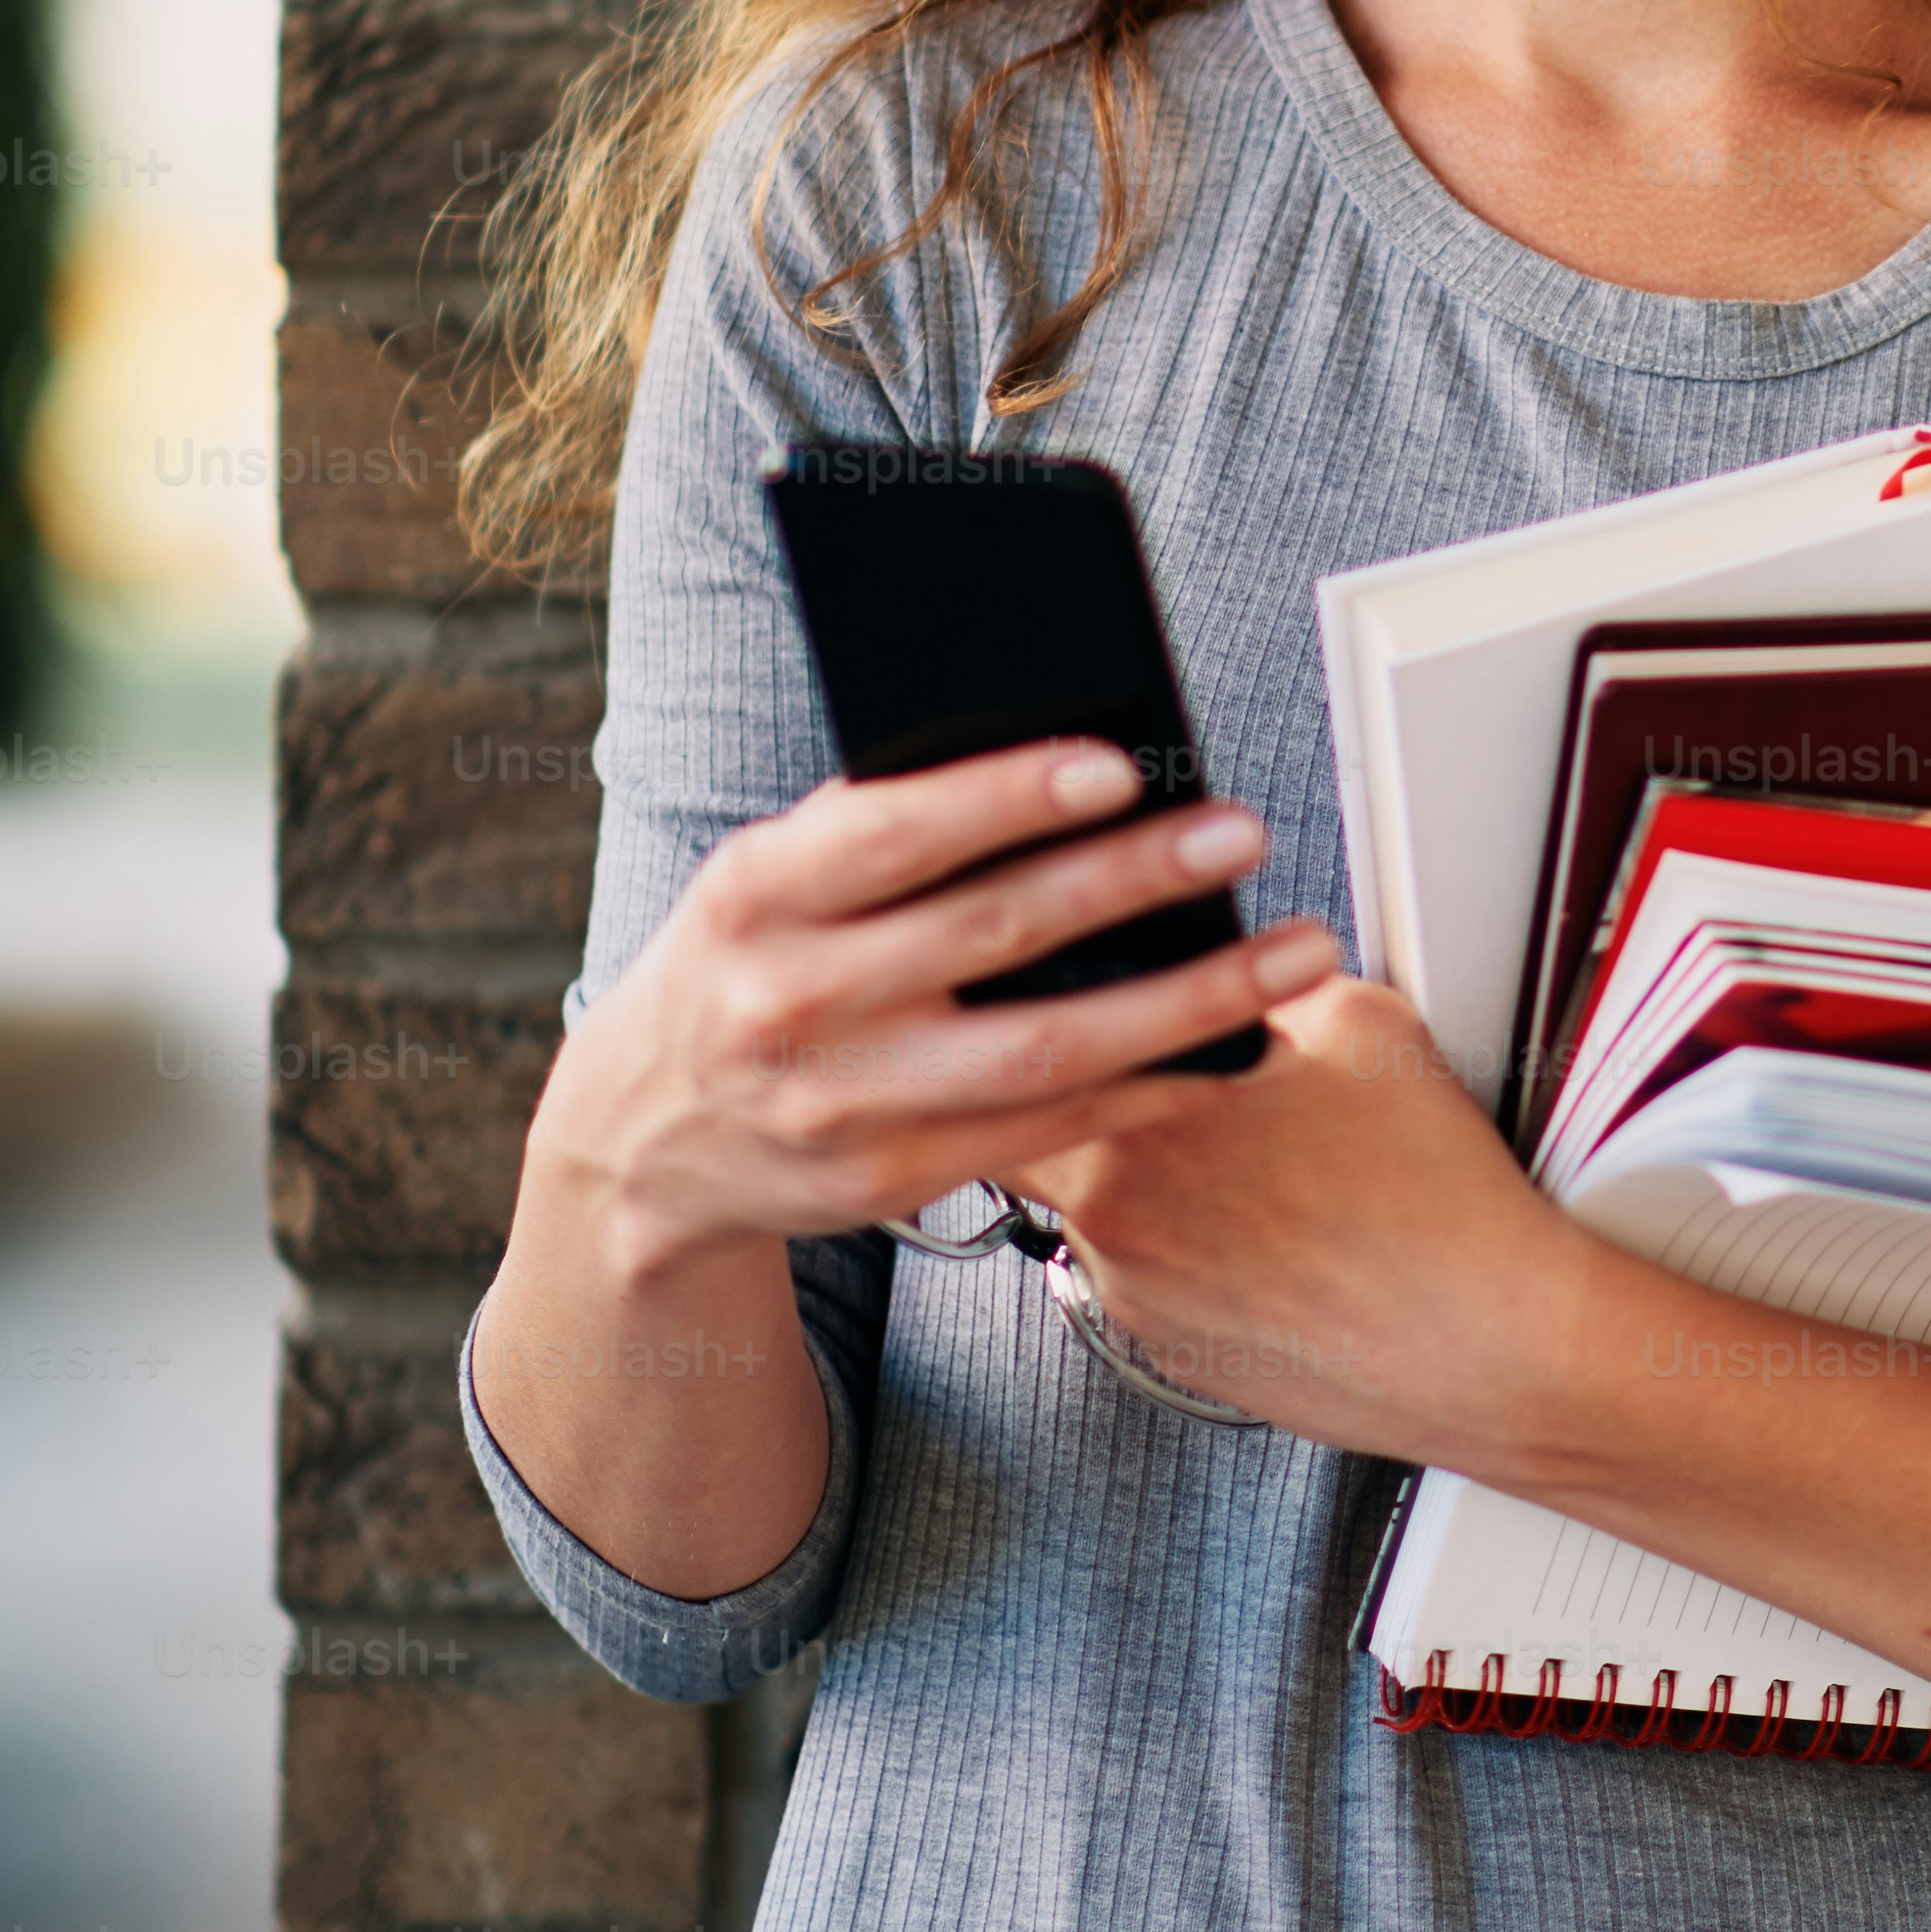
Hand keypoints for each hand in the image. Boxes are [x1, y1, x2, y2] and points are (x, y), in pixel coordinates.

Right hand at [521, 740, 1343, 1284]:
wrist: (637, 1139)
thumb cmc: (741, 962)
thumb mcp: (766, 880)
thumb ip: (879, 825)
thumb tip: (1051, 754)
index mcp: (754, 895)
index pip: (892, 834)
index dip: (1007, 798)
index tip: (1118, 766)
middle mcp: (792, 1001)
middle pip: (991, 935)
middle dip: (1132, 881)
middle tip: (1240, 832)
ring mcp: (845, 1102)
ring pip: (1045, 1049)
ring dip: (1186, 1002)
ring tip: (1292, 952)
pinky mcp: (890, 1177)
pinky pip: (1048, 1128)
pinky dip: (1151, 1088)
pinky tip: (1233, 1049)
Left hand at [998, 973, 1607, 1466]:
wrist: (1486, 1340)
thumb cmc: (1434, 1197)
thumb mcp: (1360, 1025)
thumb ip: (1257, 985)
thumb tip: (1228, 973)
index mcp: (1135, 1121)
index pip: (1032, 1060)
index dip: (1054, 1031)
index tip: (1082, 1019)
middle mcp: (1112, 1220)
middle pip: (1040, 1144)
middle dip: (1088, 1109)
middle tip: (1158, 1082)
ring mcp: (1138, 1299)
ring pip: (1099, 1215)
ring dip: (1149, 1184)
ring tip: (1253, 1168)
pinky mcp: (1174, 1355)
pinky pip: (1149, 1281)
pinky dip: (1190, 1252)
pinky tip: (1274, 1234)